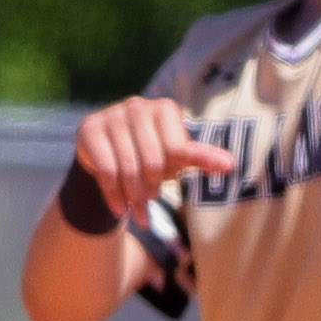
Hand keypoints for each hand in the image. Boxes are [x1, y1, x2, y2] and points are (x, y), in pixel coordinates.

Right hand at [69, 95, 228, 223]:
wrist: (107, 150)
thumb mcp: (176, 156)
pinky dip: (114, 195)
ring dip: (134, 197)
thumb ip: (201, 158)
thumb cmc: (150, 152)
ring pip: (127, 168)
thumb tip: (230, 165)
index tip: (168, 181)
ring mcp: (111, 116)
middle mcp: (137, 106)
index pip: (176, 149)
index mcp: (164, 109)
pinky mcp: (90, 129)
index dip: (173, 171)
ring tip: (139, 214)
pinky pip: (105, 169)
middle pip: (151, 160)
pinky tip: (120, 209)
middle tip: (152, 200)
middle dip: (152, 187)